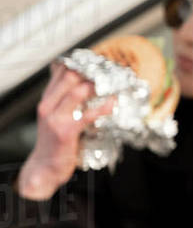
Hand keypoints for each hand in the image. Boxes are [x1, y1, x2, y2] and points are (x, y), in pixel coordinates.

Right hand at [17, 63, 114, 199]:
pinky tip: (112, 103)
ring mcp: (56, 119)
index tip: (98, 60)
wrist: (44, 167)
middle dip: (91, 71)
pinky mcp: (66, 132)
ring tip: (113, 82)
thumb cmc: (53, 141)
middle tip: (110, 69)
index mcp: (47, 100)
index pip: (60, 72)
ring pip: (77, 92)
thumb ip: (64, 101)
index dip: (80, 63)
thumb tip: (81, 83)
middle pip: (69, 78)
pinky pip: (87, 116)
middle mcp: (48, 106)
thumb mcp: (54, 116)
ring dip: (97, 85)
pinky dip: (102, 108)